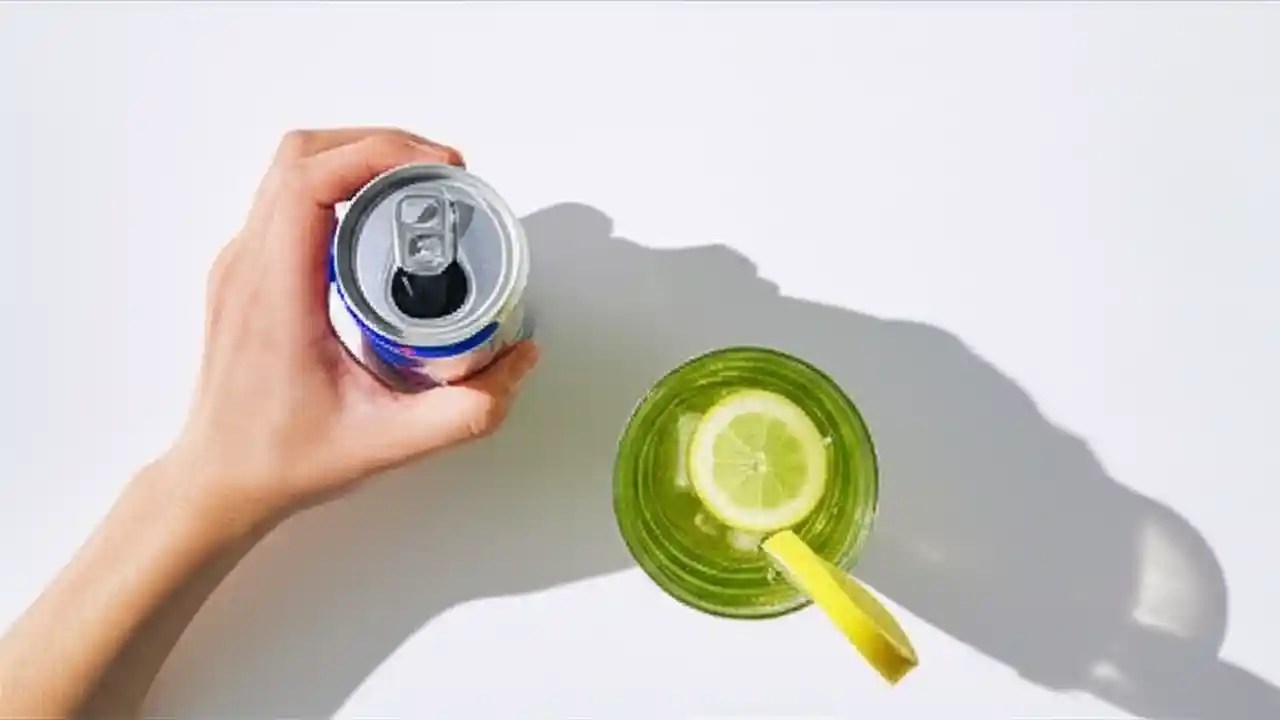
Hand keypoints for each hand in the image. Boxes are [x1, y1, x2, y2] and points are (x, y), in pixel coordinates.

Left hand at [163, 128, 538, 528]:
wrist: (219, 483)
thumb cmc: (283, 461)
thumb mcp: (389, 443)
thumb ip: (467, 410)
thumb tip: (520, 361)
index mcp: (276, 292)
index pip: (312, 181)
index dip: (381, 152)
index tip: (439, 168)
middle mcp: (249, 266)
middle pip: (301, 155)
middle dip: (378, 145)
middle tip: (439, 173)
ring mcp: (240, 266)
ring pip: (289, 170)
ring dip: (355, 160)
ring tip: (417, 187)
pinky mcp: (246, 275)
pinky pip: (285, 201)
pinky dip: (337, 189)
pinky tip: (379, 223)